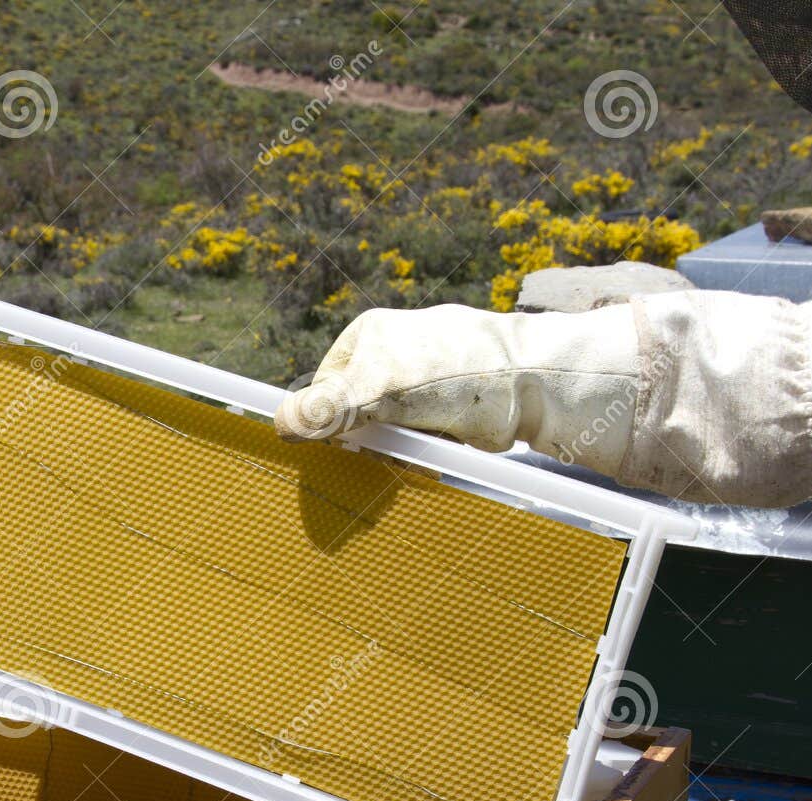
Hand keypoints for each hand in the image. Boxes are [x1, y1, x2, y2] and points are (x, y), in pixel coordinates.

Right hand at [272, 303, 640, 476]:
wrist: (532, 383)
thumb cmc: (452, 376)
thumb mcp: (380, 392)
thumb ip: (329, 409)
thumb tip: (279, 421)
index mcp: (366, 338)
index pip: (325, 392)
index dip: (335, 425)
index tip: (354, 443)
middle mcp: (391, 353)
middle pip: (357, 415)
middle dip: (375, 441)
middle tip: (397, 450)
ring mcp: (422, 377)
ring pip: (390, 430)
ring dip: (404, 450)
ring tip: (429, 447)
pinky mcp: (449, 402)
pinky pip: (422, 436)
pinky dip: (430, 451)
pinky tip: (446, 449)